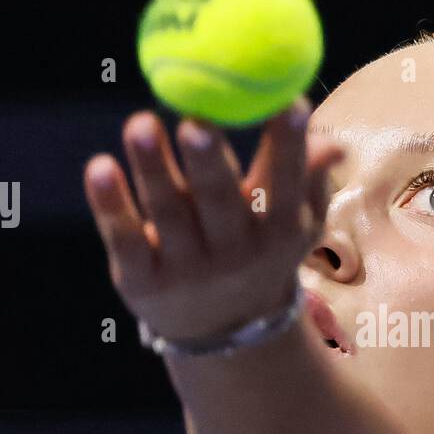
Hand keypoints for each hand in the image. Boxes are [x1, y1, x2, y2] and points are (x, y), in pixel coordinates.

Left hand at [83, 97, 344, 341]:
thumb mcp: (294, 223)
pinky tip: (101, 167)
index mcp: (279, 233)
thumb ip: (307, 178)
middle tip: (196, 120)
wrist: (223, 330)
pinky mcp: (142, 281)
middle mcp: (235, 254)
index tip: (286, 102)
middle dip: (210, 163)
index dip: (288, 145)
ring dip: (154, 169)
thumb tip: (331, 143)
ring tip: (142, 124)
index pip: (286, 185)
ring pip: (168, 214)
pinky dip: (111, 206)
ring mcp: (187, 271)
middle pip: (220, 202)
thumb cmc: (260, 250)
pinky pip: (125, 240)